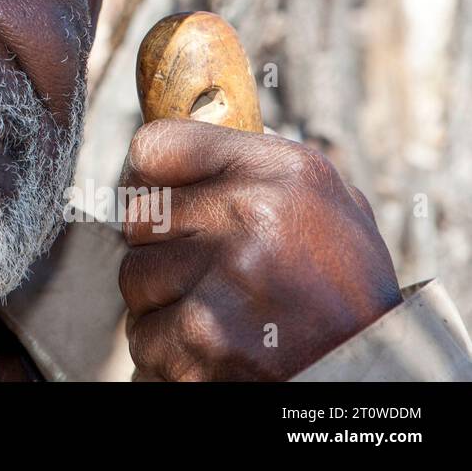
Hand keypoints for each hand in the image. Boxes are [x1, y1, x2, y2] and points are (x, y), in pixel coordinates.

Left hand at [118, 119, 401, 380]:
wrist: (380, 368)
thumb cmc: (344, 288)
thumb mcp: (323, 202)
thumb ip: (250, 170)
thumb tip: (164, 155)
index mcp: (283, 169)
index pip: (156, 147)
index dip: (147, 178)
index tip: (161, 199)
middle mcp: (256, 212)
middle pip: (139, 216)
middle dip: (161, 248)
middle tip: (207, 272)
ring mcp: (229, 275)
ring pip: (135, 277)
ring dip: (163, 301)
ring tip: (220, 311)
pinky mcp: (205, 336)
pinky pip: (144, 333)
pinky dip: (168, 348)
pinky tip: (215, 348)